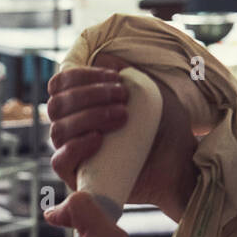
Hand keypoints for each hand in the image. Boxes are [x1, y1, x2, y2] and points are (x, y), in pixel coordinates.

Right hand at [46, 56, 198, 220]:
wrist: (179, 164)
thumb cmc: (165, 129)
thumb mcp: (148, 94)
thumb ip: (127, 74)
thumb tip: (104, 58)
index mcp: (81, 106)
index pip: (60, 84)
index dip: (80, 75)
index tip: (115, 77)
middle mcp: (72, 129)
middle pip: (57, 105)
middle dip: (89, 95)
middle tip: (123, 97)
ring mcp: (73, 154)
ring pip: (58, 130)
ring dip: (89, 117)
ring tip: (123, 117)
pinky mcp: (79, 179)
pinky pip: (60, 161)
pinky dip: (75, 147)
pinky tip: (99, 139)